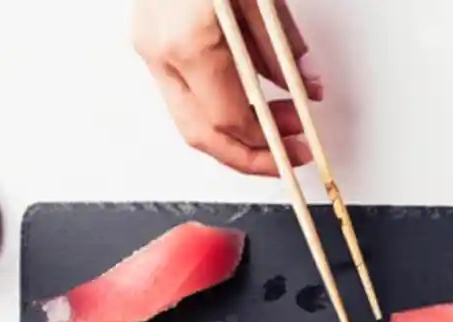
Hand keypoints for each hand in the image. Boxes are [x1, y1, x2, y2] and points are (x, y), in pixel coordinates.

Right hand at [132, 0, 320, 174]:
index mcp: (189, 41)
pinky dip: (217, 102)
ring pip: (188, 116)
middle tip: (289, 154)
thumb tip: (304, 85)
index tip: (297, 150)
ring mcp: (148, 44)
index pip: (228, 121)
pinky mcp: (149, 35)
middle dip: (248, 154)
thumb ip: (282, 44)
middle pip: (200, 133)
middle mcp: (160, 49)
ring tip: (280, 123)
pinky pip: (183, 88)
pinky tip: (251, 99)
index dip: (267, 145)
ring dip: (234, 130)